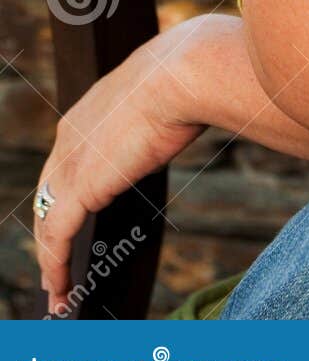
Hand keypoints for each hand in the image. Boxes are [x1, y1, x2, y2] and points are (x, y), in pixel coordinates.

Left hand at [33, 28, 205, 316]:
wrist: (187, 71)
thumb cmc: (195, 69)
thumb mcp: (176, 82)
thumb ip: (175, 98)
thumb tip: (209, 93)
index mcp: (92, 106)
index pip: (68, 156)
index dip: (69, 187)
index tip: (74, 212)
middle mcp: (70, 133)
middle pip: (49, 189)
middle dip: (50, 225)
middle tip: (56, 257)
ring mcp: (71, 161)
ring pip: (48, 219)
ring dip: (51, 257)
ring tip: (58, 287)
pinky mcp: (80, 188)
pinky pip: (56, 238)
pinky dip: (56, 267)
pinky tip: (60, 291)